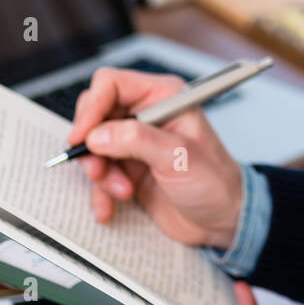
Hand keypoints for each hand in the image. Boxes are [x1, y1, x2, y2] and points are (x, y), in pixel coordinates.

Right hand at [67, 66, 243, 249]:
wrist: (222, 220)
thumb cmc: (215, 182)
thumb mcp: (179, 157)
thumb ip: (137, 140)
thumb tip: (97, 134)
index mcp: (164, 97)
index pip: (112, 84)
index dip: (92, 107)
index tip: (82, 137)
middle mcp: (147, 114)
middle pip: (95, 114)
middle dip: (92, 146)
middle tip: (100, 171)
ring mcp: (135, 142)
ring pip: (92, 146)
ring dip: (100, 174)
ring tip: (123, 192)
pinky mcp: (128, 167)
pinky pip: (98, 173)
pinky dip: (99, 192)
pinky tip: (110, 208)